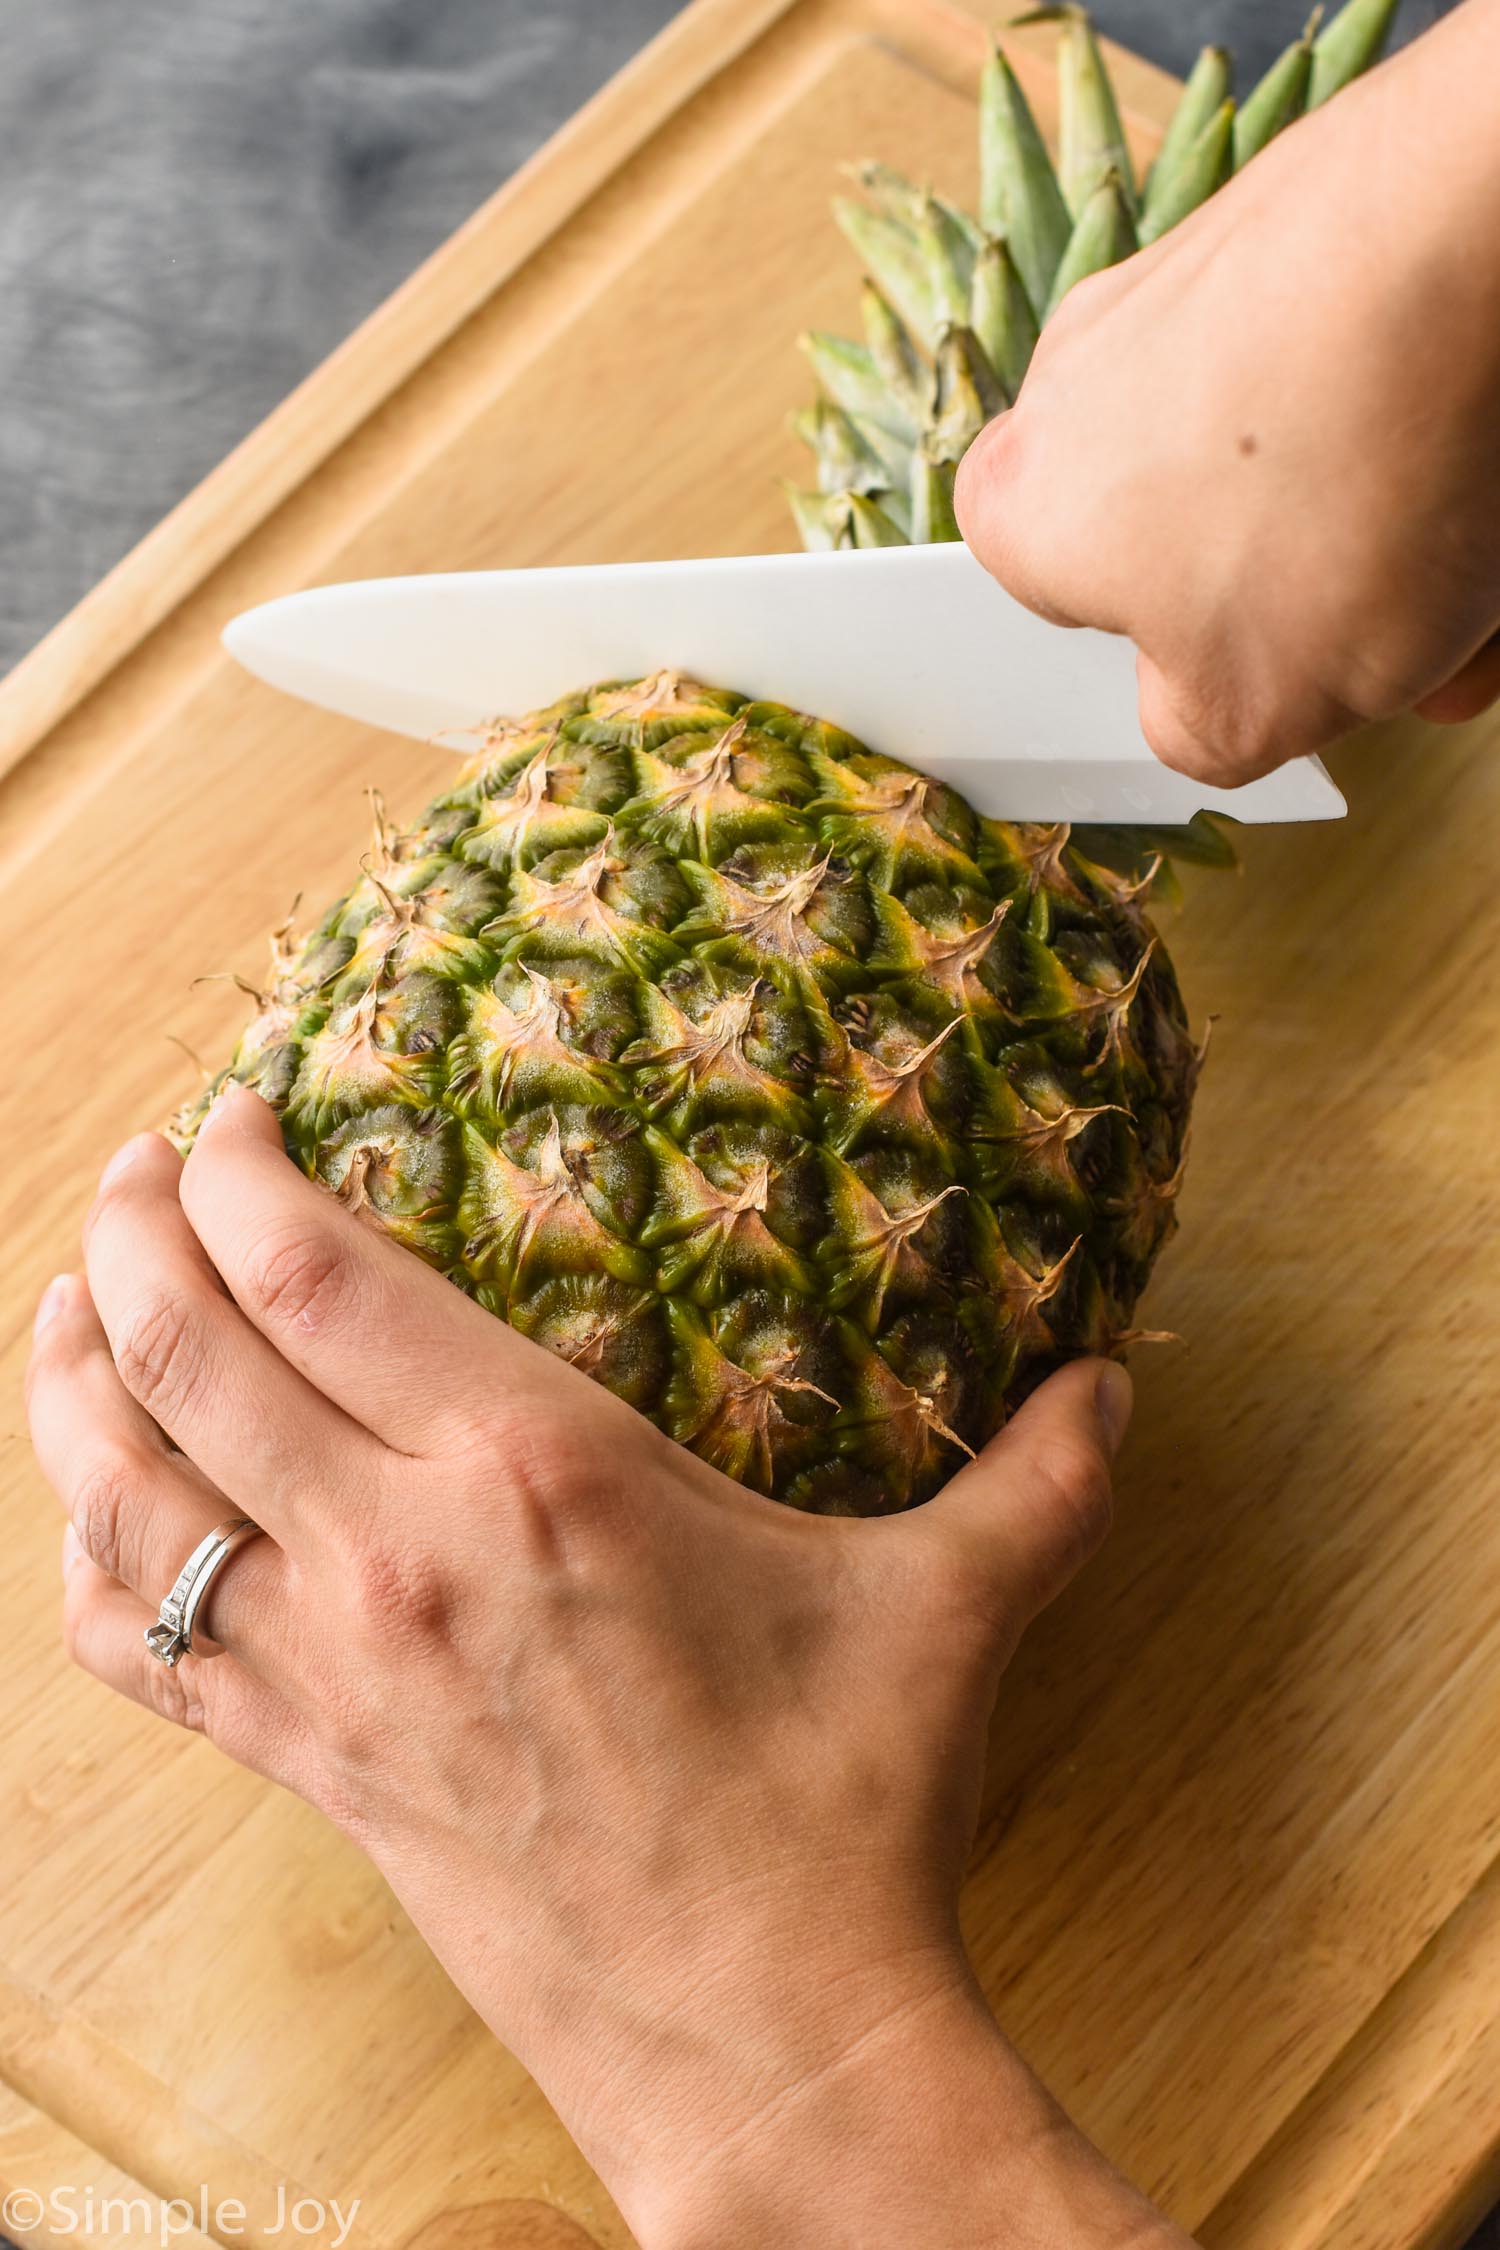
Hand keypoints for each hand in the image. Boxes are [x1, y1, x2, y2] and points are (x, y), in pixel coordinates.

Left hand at [26, 1084, 1187, 2249]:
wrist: (763, 2037)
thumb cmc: (842, 1811)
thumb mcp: (952, 1610)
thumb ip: (1038, 1478)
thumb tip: (1118, 1382)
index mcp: (536, 1475)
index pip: (317, 1277)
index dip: (241, 1174)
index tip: (236, 1109)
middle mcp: (397, 1559)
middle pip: (184, 1351)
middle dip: (130, 1230)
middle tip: (144, 1163)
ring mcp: (328, 1673)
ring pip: (122, 1493)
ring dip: (72, 1376)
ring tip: (74, 1295)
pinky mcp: (303, 1770)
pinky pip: (131, 1649)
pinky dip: (86, 1556)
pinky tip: (96, 1507)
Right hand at [956, 0, 1499, 785]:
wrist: (1476, 229)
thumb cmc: (1334, 478)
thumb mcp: (1249, 710)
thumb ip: (1198, 739)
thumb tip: (1205, 715)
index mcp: (1024, 502)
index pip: (1088, 623)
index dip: (1199, 673)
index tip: (1280, 693)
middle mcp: (1084, 375)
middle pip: (1211, 540)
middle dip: (1327, 610)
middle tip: (1415, 653)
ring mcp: (1196, 281)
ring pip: (1306, 462)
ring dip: (1399, 536)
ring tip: (1481, 565)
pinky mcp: (1313, 217)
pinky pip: (1367, 371)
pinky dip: (1431, 434)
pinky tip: (1490, 466)